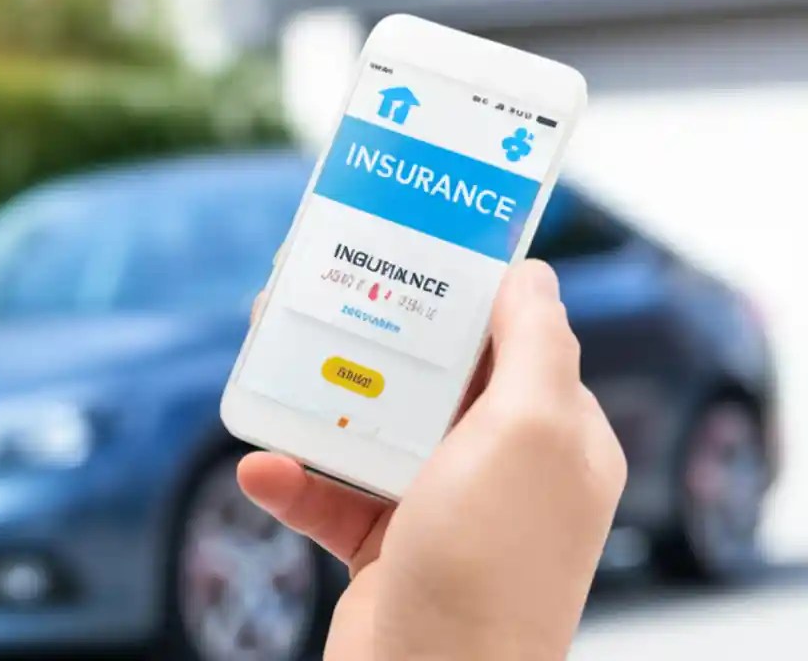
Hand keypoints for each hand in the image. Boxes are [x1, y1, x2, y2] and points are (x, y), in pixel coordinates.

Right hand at [238, 261, 626, 659]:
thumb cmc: (487, 565)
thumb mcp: (530, 435)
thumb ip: (537, 346)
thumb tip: (534, 273)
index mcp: (554, 438)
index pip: (515, 341)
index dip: (464, 294)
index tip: (407, 251)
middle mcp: (503, 470)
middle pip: (435, 378)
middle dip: (375, 337)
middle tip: (319, 291)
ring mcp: (443, 510)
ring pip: (375, 430)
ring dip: (320, 400)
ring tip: (271, 356)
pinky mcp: (387, 549)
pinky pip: (333, 496)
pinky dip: (295, 480)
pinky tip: (262, 467)